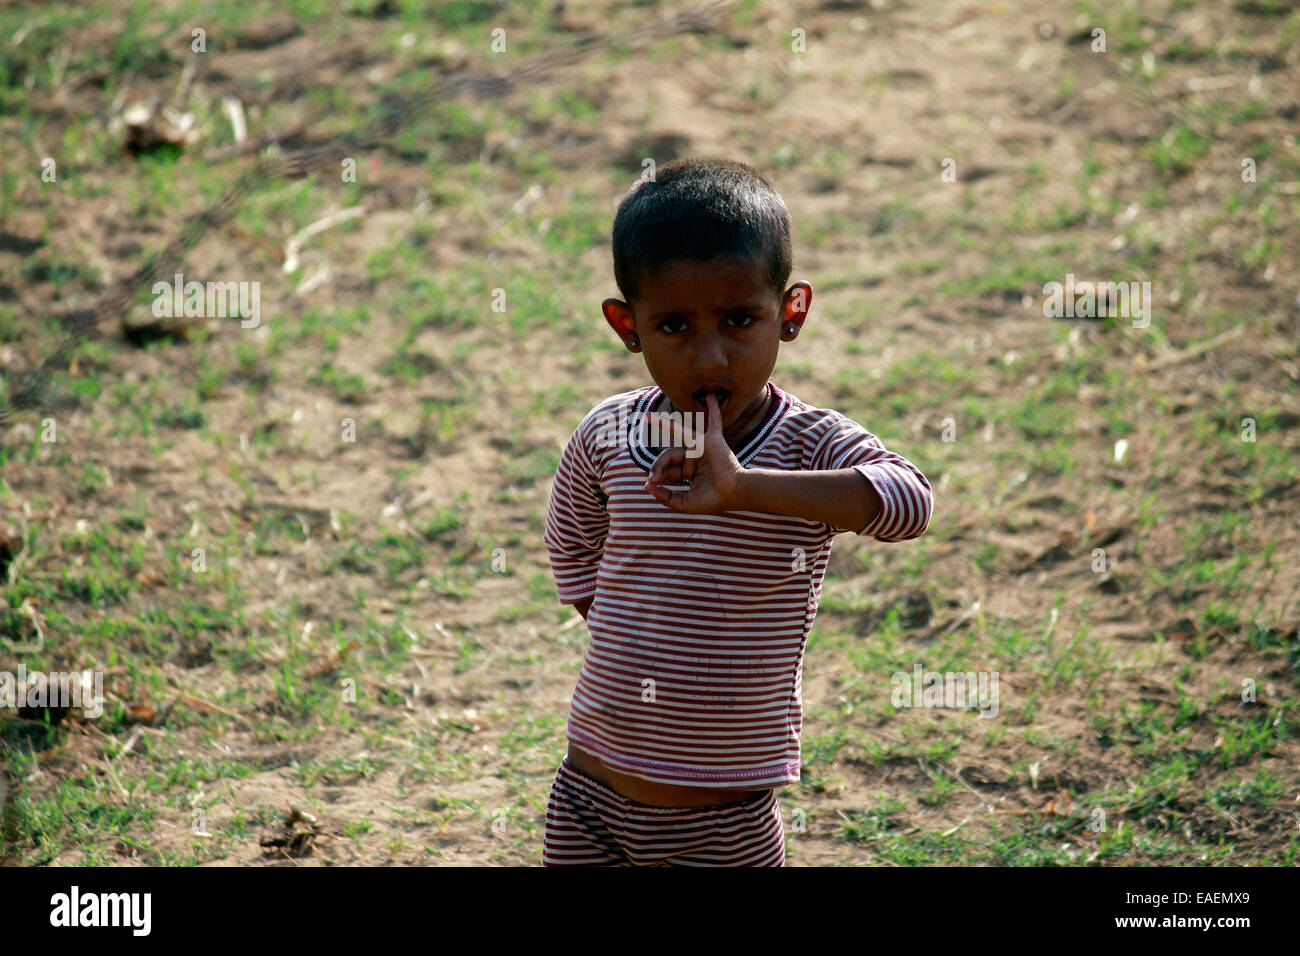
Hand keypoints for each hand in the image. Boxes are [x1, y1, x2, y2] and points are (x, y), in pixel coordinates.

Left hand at [643, 393, 747, 513]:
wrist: (733, 494)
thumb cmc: (712, 500)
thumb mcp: (683, 503)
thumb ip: (665, 497)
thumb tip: (647, 486)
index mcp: (688, 472)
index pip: (667, 468)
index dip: (657, 474)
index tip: (652, 483)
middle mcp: (694, 458)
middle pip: (669, 455)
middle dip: (659, 466)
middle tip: (654, 477)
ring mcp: (703, 447)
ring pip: (679, 434)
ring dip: (664, 424)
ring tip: (647, 418)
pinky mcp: (712, 440)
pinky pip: (713, 421)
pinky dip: (713, 410)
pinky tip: (709, 397)